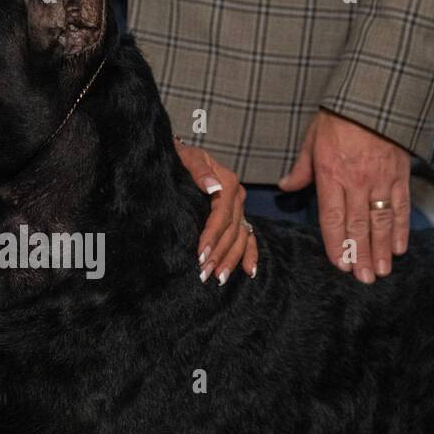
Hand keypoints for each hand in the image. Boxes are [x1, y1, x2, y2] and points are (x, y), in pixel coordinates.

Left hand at [174, 139, 258, 282]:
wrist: (185, 154)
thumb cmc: (182, 157)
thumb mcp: (187, 157)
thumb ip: (199, 170)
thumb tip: (213, 188)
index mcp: (227, 182)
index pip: (221, 216)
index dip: (212, 237)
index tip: (201, 255)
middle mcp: (237, 196)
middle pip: (232, 231)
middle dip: (219, 254)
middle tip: (204, 274)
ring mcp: (239, 207)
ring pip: (240, 237)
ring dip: (231, 260)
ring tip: (219, 278)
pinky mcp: (238, 215)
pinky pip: (249, 236)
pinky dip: (250, 253)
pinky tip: (250, 271)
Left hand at [279, 110, 410, 282]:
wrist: (373, 95)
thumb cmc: (338, 116)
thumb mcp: (312, 139)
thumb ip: (302, 168)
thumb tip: (286, 186)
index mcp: (332, 174)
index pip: (333, 218)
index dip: (337, 244)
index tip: (341, 265)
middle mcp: (357, 181)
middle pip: (359, 225)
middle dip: (362, 254)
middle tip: (364, 278)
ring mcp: (381, 178)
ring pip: (382, 220)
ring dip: (382, 248)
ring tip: (382, 270)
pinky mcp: (399, 172)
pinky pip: (401, 204)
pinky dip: (401, 227)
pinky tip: (400, 246)